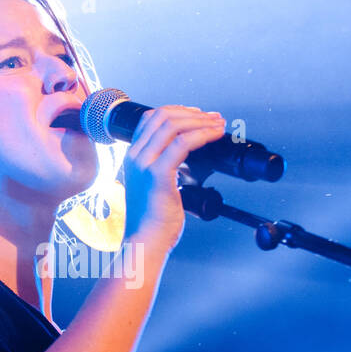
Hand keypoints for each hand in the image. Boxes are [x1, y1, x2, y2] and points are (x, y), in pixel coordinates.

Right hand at [121, 105, 225, 252]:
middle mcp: (135, 156)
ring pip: (173, 126)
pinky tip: (214, 135)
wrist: (145, 240)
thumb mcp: (152, 184)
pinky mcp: (157, 175)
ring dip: (201, 121)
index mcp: (133, 156)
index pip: (151, 118)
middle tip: (213, 118)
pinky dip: (202, 134)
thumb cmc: (152, 218)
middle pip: (162, 116)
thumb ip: (163, 166)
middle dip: (193, 113)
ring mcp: (144, 164)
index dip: (177, 111)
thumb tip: (184, 153)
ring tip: (218, 125)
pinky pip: (182, 144)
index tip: (197, 115)